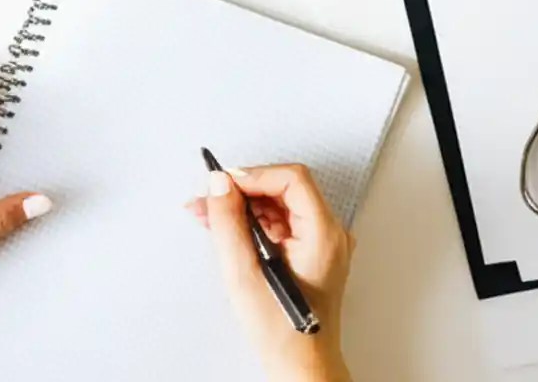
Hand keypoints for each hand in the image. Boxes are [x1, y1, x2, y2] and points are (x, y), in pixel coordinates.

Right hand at [189, 164, 354, 381]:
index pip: (291, 179)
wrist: (299, 366)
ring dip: (242, 205)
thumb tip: (219, 185)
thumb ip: (229, 223)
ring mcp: (320, 243)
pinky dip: (251, 221)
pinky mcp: (308, 252)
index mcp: (323, 235)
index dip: (253, 174)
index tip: (223, 183)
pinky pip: (278, 222)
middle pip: (283, 188)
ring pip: (278, 204)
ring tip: (209, 215)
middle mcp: (328, 234)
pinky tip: (226, 229)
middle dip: (242, 190)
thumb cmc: (282, 333)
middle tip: (209, 198)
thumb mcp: (244, 273)